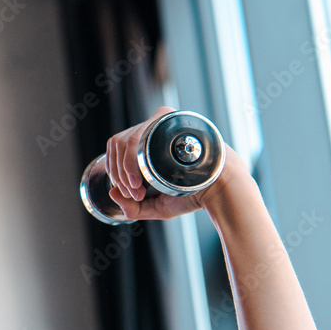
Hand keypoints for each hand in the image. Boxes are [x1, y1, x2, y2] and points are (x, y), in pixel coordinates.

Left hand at [104, 106, 246, 222]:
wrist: (219, 188)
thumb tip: (111, 191)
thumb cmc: (190, 197)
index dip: (116, 173)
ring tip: (139, 190)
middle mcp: (152, 133)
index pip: (116, 150)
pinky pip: (137, 135)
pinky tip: (139, 179)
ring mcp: (160, 125)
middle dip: (119, 175)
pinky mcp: (167, 122)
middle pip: (117, 145)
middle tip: (136, 194)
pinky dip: (131, 160)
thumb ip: (131, 207)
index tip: (132, 195)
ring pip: (124, 141)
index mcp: (147, 147)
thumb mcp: (155, 207)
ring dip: (125, 171)